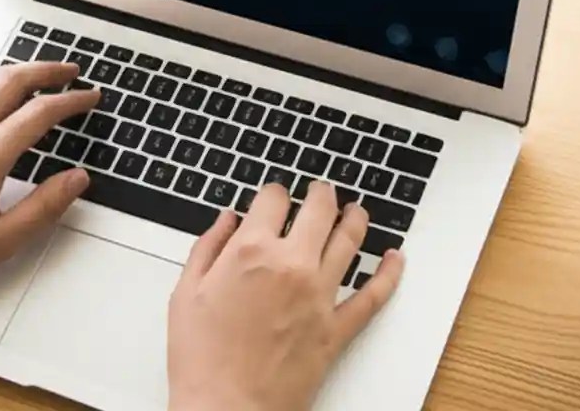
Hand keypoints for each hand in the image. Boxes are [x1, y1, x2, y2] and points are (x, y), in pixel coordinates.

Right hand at [167, 183, 404, 410]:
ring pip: (350, 241)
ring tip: (356, 211)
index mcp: (251, 251)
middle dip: (321, 193)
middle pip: (319, 209)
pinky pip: (374, 294)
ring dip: (355, 219)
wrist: (226, 410)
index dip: (273, 192)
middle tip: (322, 191)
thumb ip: (208, 248)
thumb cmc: (202, 360)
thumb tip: (225, 220)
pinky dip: (389, 273)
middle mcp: (291, 266)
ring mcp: (319, 296)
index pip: (273, 198)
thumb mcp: (185, 293)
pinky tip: (393, 259)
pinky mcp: (337, 328)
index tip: (273, 197)